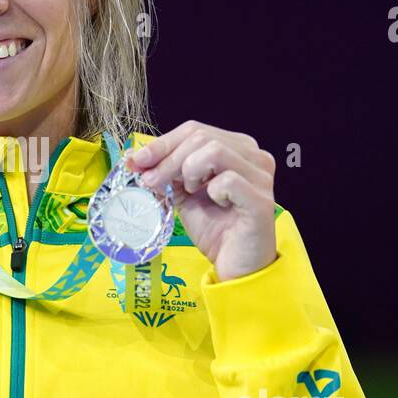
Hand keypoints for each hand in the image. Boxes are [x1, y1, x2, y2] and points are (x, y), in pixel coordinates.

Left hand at [126, 120, 276, 280]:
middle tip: (151, 181)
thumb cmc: (215, 229)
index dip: (162, 144)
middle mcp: (254, 156)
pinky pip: (227, 181)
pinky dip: (212, 192)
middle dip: (168, 159)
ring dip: (190, 171)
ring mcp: (261, 177)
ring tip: (190, 192)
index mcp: (237, 148)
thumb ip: (166, 174)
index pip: (194, 130)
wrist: (236, 267)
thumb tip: (137, 159)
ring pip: (215, 150)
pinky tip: (215, 205)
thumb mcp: (183, 195)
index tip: (136, 161)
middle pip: (201, 137)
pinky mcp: (261, 200)